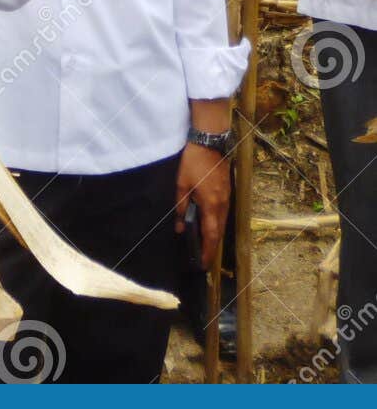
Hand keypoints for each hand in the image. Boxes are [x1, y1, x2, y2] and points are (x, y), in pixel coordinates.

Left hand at [175, 143, 230, 267]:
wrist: (210, 143)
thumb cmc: (193, 163)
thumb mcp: (181, 184)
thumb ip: (181, 207)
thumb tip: (180, 227)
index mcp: (211, 205)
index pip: (211, 236)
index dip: (207, 251)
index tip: (203, 264)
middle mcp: (223, 205)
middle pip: (218, 232)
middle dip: (211, 247)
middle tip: (202, 258)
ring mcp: (227, 198)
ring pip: (222, 223)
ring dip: (214, 236)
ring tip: (204, 245)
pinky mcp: (227, 192)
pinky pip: (223, 214)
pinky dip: (217, 223)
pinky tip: (209, 225)